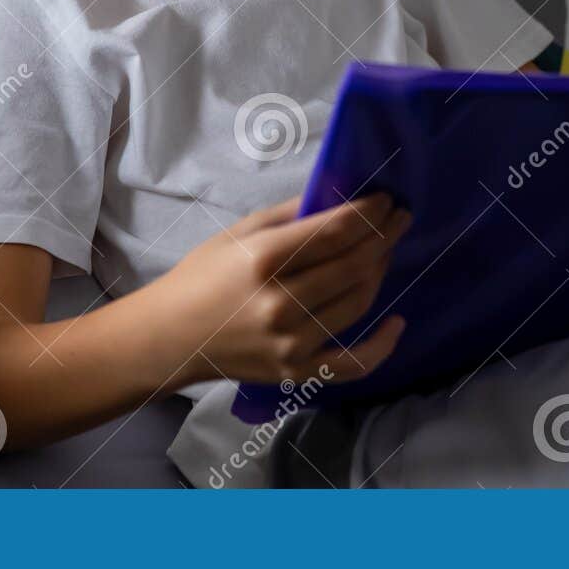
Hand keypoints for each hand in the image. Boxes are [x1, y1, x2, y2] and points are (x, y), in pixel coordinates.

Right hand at [159, 191, 409, 388]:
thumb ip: (291, 214)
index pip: (335, 232)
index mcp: (264, 260)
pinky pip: (353, 363)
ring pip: (358, 302)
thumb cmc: (202, 276)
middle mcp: (281, 302)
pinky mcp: (297, 371)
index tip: (386, 199)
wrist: (169, 337)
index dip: (369, 213)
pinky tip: (397, 323)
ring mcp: (292, 342)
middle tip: (399, 218)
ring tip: (386, 250)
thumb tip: (339, 196)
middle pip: (354, 264)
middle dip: (384, 235)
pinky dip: (381, 346)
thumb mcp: (240, 231)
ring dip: (380, 272)